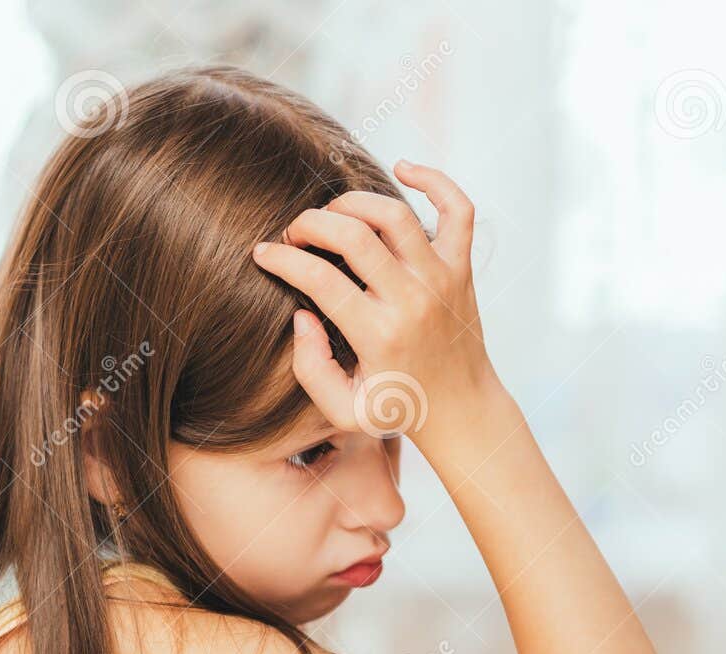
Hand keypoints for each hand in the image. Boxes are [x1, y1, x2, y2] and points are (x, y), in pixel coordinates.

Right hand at [251, 160, 495, 445]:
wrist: (462, 408)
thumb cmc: (398, 408)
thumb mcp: (345, 413)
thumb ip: (311, 371)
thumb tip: (301, 317)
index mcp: (379, 335)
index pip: (319, 279)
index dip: (282, 259)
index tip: (263, 253)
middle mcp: (412, 300)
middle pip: (353, 235)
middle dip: (311, 224)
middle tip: (294, 234)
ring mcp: (441, 278)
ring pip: (394, 213)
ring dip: (353, 202)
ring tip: (332, 215)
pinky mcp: (461, 266)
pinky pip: (456, 208)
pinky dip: (433, 179)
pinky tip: (401, 169)